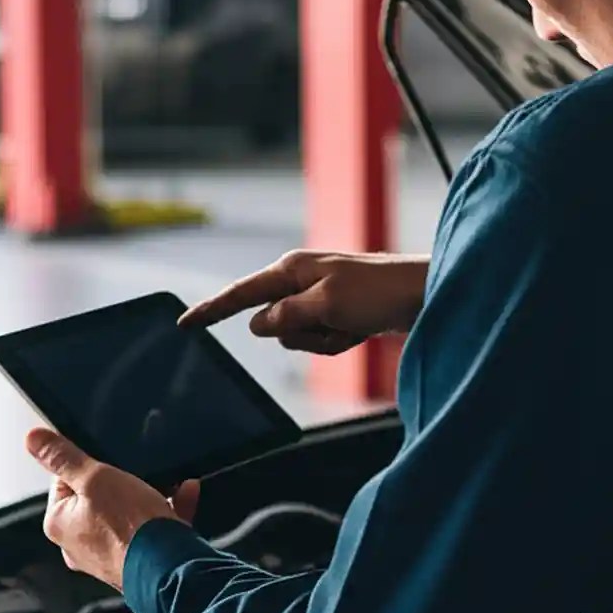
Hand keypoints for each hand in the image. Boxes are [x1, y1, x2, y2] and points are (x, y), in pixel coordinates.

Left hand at [26, 428, 200, 590]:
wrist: (169, 566)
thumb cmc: (129, 529)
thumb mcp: (94, 478)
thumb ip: (63, 457)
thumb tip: (34, 439)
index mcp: (60, 524)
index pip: (63, 481)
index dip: (86, 467)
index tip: (103, 465)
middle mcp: (79, 544)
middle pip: (97, 497)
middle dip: (120, 483)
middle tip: (133, 478)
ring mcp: (109, 554)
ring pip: (127, 513)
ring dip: (148, 496)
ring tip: (162, 485)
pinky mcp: (137, 559)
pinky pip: (152, 527)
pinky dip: (167, 510)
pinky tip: (184, 493)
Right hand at [180, 250, 429, 354]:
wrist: (427, 295)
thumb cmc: (379, 292)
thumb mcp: (327, 306)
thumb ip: (286, 317)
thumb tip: (257, 325)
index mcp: (292, 269)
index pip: (241, 293)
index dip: (212, 309)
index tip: (185, 323)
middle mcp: (300, 281)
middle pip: (272, 324)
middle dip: (299, 335)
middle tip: (334, 324)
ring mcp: (318, 299)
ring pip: (295, 337)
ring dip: (321, 342)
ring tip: (350, 326)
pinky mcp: (336, 315)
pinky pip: (319, 341)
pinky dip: (337, 343)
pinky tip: (359, 331)